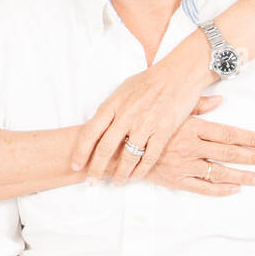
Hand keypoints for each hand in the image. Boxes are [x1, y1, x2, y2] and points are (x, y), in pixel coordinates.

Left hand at [71, 43, 213, 184]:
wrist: (179, 73)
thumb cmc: (150, 80)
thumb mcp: (123, 90)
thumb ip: (111, 109)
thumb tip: (98, 125)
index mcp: (113, 104)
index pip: (90, 132)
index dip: (80, 152)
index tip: (75, 165)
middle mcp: (126, 115)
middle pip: (105, 149)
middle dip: (95, 169)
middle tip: (91, 182)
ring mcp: (145, 124)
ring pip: (127, 157)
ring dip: (120, 174)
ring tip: (116, 182)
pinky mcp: (163, 131)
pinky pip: (149, 157)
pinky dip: (141, 170)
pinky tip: (135, 177)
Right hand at [144, 107, 254, 194]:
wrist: (118, 148)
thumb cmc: (144, 124)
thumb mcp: (171, 111)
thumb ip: (197, 106)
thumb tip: (220, 100)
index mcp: (191, 128)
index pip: (228, 134)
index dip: (249, 138)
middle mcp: (191, 146)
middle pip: (229, 153)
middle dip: (253, 157)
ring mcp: (184, 165)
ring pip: (220, 172)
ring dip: (242, 175)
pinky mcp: (175, 180)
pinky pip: (202, 188)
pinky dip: (220, 190)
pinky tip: (235, 189)